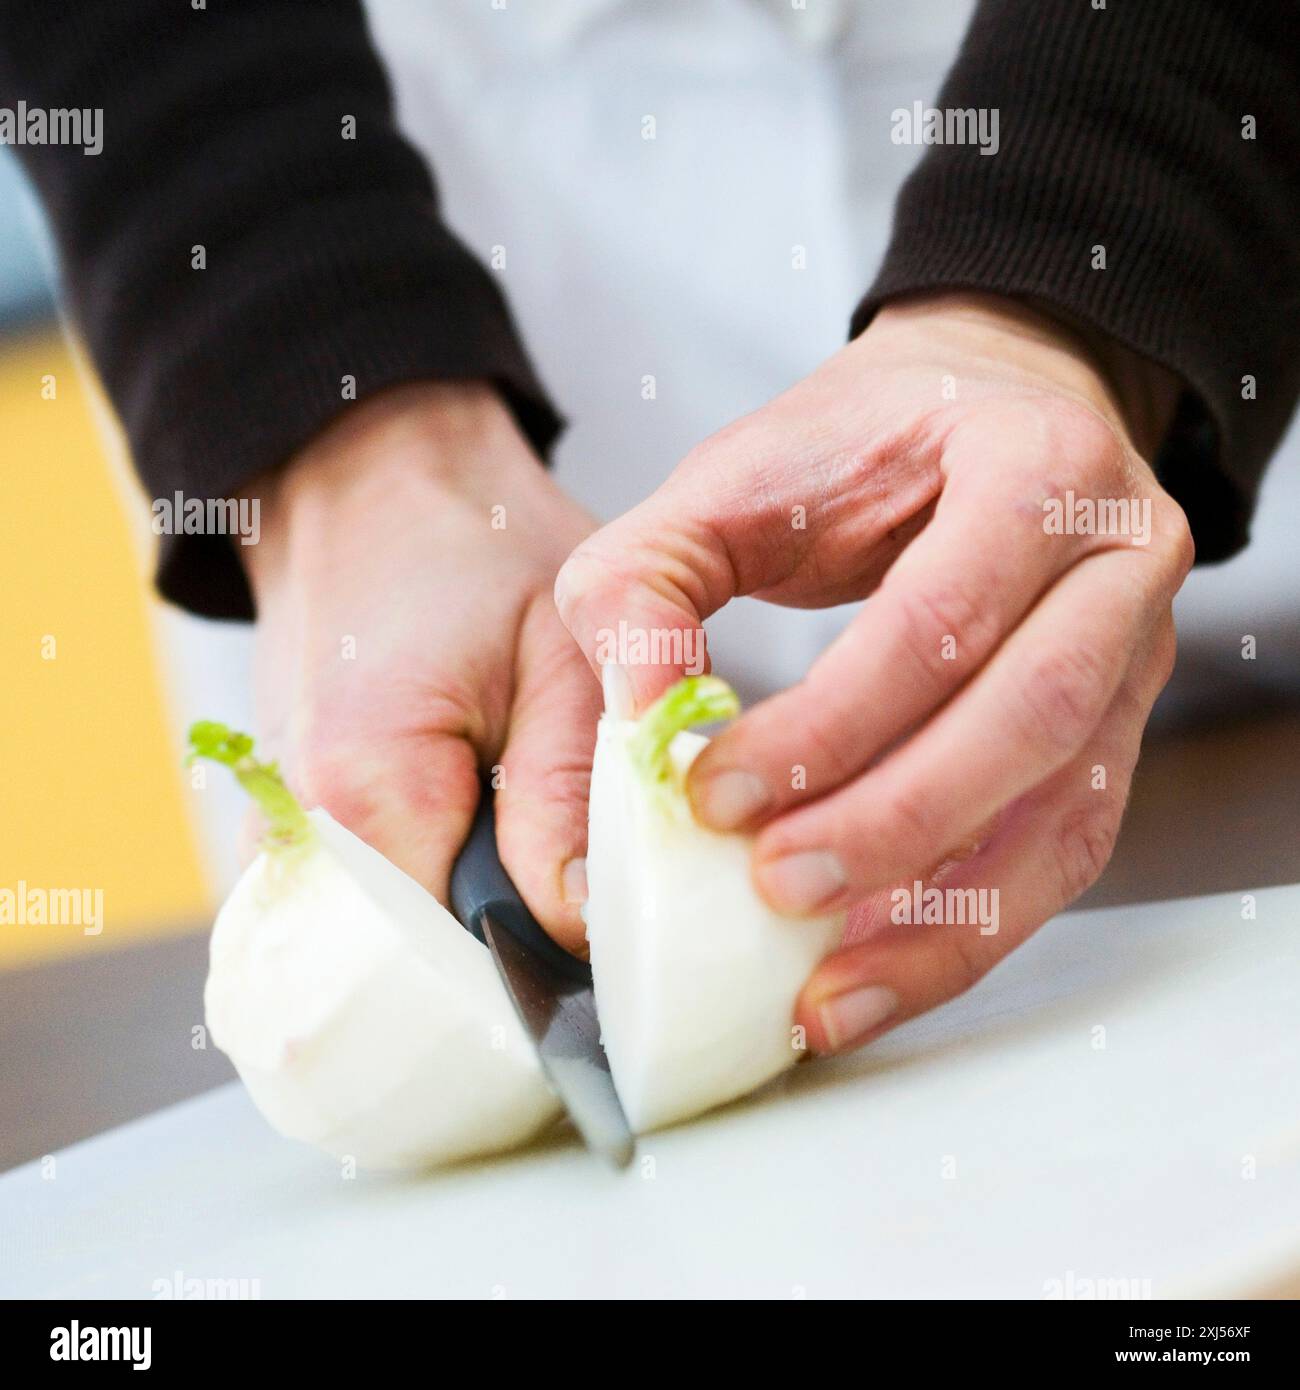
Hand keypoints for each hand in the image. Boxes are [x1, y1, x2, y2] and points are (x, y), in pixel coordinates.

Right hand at [239, 381, 598, 951]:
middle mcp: (304, 829)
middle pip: (411, 970)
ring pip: (386, 942)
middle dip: (501, 965)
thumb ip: (569, 795)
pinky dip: (422, 899)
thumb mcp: (564, 652)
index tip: (603, 970)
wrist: (372, 478)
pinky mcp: (292, 819)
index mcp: (369, 791)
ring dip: (463, 927)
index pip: (450, 967)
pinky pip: (360, 904)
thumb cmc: (474, 545)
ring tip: (528, 856)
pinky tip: (475, 847)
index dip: (536, 984)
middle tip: (579, 902)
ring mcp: (286, 828)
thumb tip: (580, 926)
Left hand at [556, 292, 1192, 1042]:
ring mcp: (1134, 652)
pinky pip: (1065, 848)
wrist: (979, 406)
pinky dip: (974, 924)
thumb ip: (647, 578)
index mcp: (1035, 466)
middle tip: (775, 887)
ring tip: (829, 986)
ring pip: (1067, 811)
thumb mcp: (729, 474)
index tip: (714, 791)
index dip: (828, 723)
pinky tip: (883, 968)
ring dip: (945, 916)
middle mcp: (1115, 562)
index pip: (939, 617)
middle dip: (893, 825)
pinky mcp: (1115, 729)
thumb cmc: (858, 446)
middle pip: (1026, 719)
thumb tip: (639, 719)